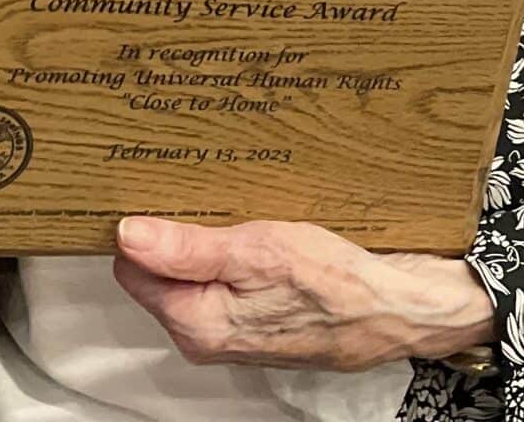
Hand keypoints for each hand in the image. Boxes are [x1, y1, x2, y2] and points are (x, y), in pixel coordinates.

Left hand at [112, 218, 494, 370]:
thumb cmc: (337, 283)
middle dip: (173, 231)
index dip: (140, 226)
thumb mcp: (259, 251)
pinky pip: (224, 281)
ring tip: (228, 202)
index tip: (153, 189)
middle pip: (160, 272)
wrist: (397, 310)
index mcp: (195, 322)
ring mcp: (232, 331)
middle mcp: (206, 336)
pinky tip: (253, 228)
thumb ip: (188, 248)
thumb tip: (127, 236)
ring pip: (194, 274)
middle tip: (196, 187)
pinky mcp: (256, 321)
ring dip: (205, 239)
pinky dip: (231, 252)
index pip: (131, 269)